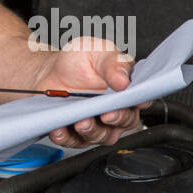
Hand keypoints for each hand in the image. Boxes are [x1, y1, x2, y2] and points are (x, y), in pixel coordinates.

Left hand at [34, 35, 149, 148]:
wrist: (52, 70)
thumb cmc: (79, 61)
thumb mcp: (98, 52)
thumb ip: (113, 64)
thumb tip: (123, 80)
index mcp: (126, 89)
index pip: (140, 98)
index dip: (139, 102)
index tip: (133, 102)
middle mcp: (116, 110)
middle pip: (125, 121)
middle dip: (116, 119)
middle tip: (106, 114)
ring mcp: (97, 124)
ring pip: (102, 135)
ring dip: (92, 130)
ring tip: (81, 121)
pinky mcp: (77, 133)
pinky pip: (73, 140)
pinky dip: (66, 136)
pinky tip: (59, 128)